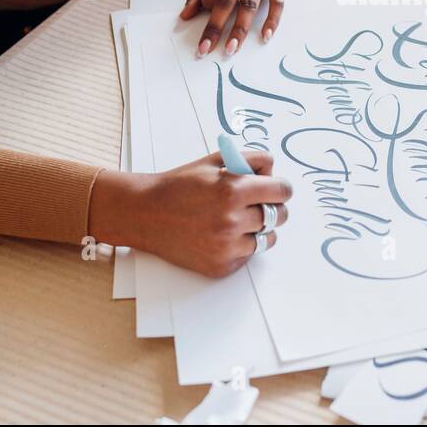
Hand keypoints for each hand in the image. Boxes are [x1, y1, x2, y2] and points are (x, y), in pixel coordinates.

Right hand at [90, 150, 289, 277]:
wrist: (145, 214)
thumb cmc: (179, 186)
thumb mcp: (214, 161)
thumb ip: (249, 160)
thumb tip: (273, 170)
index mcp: (233, 190)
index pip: (281, 191)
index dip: (280, 188)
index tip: (276, 189)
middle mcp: (232, 220)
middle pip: (279, 216)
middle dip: (273, 207)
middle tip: (258, 204)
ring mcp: (226, 247)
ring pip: (267, 239)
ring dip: (259, 229)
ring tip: (240, 220)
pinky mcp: (220, 266)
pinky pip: (248, 255)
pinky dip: (241, 246)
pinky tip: (223, 235)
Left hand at [179, 0, 296, 55]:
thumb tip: (185, 15)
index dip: (205, 8)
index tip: (203, 22)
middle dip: (215, 26)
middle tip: (206, 48)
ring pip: (250, 3)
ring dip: (240, 27)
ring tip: (232, 47)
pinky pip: (277, 3)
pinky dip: (271, 21)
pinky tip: (265, 36)